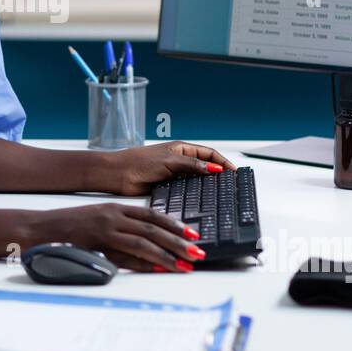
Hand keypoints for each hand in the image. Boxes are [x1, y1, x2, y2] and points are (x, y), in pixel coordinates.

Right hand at [35, 202, 204, 272]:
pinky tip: (159, 268)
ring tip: (186, 264)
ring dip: (168, 254)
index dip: (174, 223)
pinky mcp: (97, 243)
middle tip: (198, 252)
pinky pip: (126, 254)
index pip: (151, 214)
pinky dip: (144, 262)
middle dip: (179, 241)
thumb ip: (123, 238)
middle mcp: (114, 216)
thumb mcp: (100, 226)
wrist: (41, 228)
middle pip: (154, 228)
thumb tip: (150, 256)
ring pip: (145, 241)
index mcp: (116, 208)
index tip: (192, 233)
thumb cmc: (70, 229)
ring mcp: (106, 229)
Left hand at [96, 141, 234, 195]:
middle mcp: (179, 161)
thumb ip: (192, 165)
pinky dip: (195, 195)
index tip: (234, 172)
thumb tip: (214, 169)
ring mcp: (174, 175)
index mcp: (181, 149)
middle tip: (230, 185)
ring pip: (197, 181)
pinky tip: (201, 201)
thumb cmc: (139, 162)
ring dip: (207, 186)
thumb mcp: (170, 161)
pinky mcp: (168, 188)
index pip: (209, 154)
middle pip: (205, 167)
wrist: (118, 176)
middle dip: (218, 175)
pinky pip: (186, 192)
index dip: (223, 162)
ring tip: (220, 195)